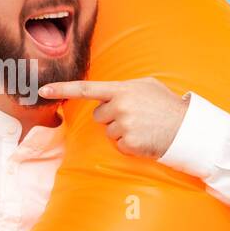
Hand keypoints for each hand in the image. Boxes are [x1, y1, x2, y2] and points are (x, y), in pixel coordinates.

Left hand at [37, 77, 188, 159]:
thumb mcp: (147, 85)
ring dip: (122, 132)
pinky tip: (144, 138)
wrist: (186, 127)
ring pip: (108, 132)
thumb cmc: (166, 105)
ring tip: (142, 127)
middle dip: (112, 118)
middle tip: (135, 117)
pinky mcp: (128, 142)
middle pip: (99, 116)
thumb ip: (124, 87)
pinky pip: (118, 145)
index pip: (86, 88)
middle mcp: (119, 105)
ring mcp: (123, 124)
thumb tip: (109, 93)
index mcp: (121, 89)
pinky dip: (129, 145)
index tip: (43, 90)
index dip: (62, 89)